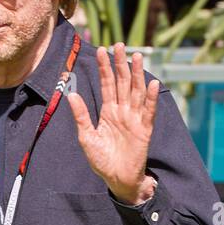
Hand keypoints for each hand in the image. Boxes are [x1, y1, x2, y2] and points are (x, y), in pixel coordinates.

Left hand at [67, 44, 159, 204]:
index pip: (107, 84)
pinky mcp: (145, 130)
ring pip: (137, 92)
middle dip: (120, 64)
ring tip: (136, 57)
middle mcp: (123, 111)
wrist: (117, 179)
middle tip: (120, 45)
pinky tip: (153, 84)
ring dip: (137, 75)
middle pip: (122, 82)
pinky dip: (151, 98)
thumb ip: (81, 116)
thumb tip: (71, 94)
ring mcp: (135, 119)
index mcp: (108, 111)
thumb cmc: (102, 160)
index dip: (104, 68)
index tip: (102, 50)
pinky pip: (149, 111)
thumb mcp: (86, 137)